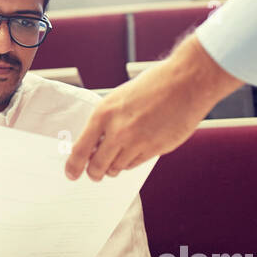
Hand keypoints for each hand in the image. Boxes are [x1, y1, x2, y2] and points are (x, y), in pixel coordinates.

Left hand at [64, 34, 242, 180]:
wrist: (186, 82)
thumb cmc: (154, 86)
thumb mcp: (119, 98)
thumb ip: (106, 121)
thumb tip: (95, 144)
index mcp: (104, 113)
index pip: (80, 149)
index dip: (73, 166)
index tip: (71, 174)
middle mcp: (118, 130)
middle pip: (97, 166)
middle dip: (94, 173)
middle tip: (95, 173)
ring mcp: (137, 142)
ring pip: (117, 168)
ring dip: (114, 167)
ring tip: (116, 158)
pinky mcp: (155, 149)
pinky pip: (135, 165)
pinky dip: (131, 162)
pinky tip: (135, 151)